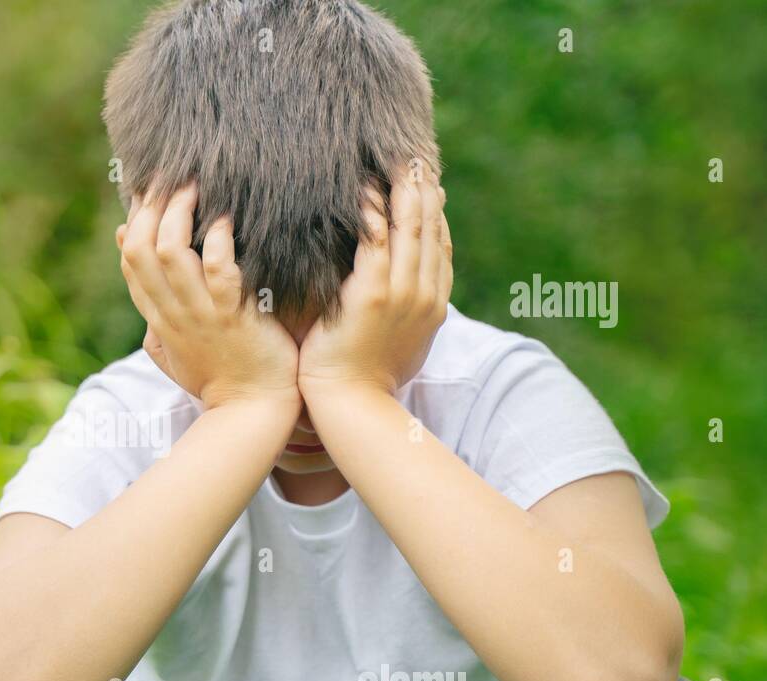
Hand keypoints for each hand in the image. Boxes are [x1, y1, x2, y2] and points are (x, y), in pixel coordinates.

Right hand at [116, 183, 299, 412]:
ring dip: (178, 212)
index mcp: (159, 317)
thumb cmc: (221, 379)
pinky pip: (217, 270)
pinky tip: (225, 217)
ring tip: (193, 183)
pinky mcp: (232, 315)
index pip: (130, 262)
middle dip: (149, 208)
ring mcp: (200, 313)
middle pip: (139, 250)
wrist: (252, 411)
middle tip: (168, 176)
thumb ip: (154, 318)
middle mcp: (172, 312)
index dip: (133, 222)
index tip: (147, 192)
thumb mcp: (175, 352)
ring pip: (170, 252)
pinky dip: (218, 240)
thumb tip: (136, 287)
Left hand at [298, 162, 452, 395]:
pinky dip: (373, 213)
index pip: (442, 247)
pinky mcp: (373, 293)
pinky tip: (365, 190)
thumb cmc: (367, 380)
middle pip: (431, 230)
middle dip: (425, 191)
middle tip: (416, 159)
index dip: (436, 213)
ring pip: (410, 229)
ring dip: (404, 191)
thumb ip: (407, 316)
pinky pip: (376, 242)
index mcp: (434, 305)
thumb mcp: (401, 345)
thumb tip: (410, 305)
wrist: (353, 404)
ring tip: (396, 162)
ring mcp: (403, 293)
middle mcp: (426, 295)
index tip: (430, 185)